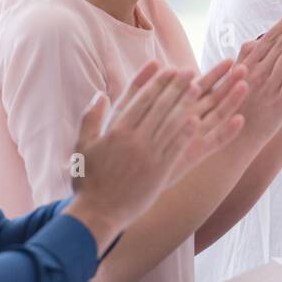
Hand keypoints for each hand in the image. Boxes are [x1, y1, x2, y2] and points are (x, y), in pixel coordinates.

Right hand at [68, 59, 246, 234]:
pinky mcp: (159, 171)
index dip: (155, 82)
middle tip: (188, 72)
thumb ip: (91, 118)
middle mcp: (133, 140)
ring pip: (170, 122)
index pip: (139, 99)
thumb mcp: (83, 146)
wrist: (98, 214)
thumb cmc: (87, 181)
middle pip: (158, 106)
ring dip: (185, 103)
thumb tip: (100, 94)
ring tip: (198, 88)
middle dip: (175, 87)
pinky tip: (198, 119)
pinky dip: (186, 132)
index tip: (167, 68)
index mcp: (115, 131)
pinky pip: (176, 147)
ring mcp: (148, 155)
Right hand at [230, 4, 281, 141]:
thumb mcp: (232, 78)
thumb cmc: (232, 108)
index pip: (269, 38)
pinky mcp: (280, 101)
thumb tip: (256, 39)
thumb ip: (245, 58)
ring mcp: (269, 86)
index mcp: (247, 64)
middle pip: (280, 42)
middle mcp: (258, 71)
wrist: (232, 139)